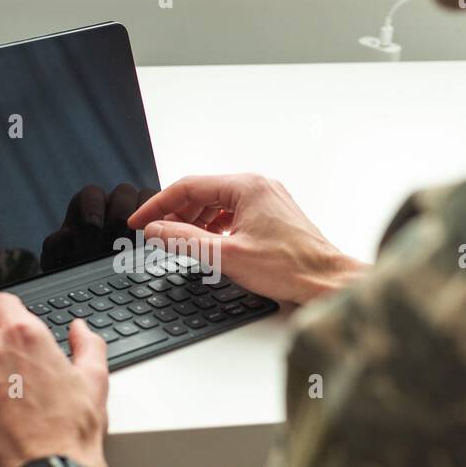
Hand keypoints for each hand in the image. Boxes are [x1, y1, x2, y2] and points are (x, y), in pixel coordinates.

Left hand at [40, 183, 157, 271]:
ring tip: (137, 241)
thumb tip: (66, 235)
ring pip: (146, 197)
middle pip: (123, 191)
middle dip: (120, 211)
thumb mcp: (56, 259)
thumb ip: (55, 247)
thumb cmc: (72, 266)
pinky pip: (164, 211)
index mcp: (86, 205)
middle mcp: (112, 203)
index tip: (92, 225)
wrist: (91, 281)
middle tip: (116, 235)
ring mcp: (136, 211)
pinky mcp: (155, 221)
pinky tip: (153, 243)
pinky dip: (161, 222)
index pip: (92, 194)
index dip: (93, 207)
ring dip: (144, 215)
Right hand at [127, 174, 366, 304]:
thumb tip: (155, 230)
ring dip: (194, 220)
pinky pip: (233, 213)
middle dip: (174, 213)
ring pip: (217, 203)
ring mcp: (267, 199)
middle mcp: (258, 186)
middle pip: (202, 193)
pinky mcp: (273, 214)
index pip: (188, 187)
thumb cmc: (289, 268)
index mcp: (246, 186)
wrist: (327, 281)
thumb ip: (184, 239)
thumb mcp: (225, 256)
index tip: (139, 222)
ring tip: (176, 239)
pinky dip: (214, 225)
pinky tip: (206, 242)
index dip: (157, 205)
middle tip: (154, 233)